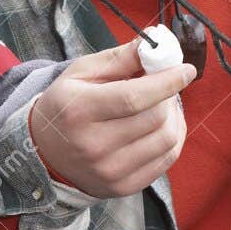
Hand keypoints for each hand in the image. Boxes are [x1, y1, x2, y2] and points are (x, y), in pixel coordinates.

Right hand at [29, 39, 195, 198]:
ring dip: (175, 118)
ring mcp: (110, 171)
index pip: (134, 97)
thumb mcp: (82, 73)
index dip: (166, 82)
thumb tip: (155, 42)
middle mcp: (94, 146)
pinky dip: (173, 139)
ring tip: (166, 106)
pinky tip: (165, 127)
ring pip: (166, 141)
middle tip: (166, 86)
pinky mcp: (122, 187)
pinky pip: (165, 161)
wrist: (44, 153)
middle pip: (154, 119)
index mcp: (80, 111)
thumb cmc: (66, 105)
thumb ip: (119, 58)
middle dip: (169, 97)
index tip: (186, 70)